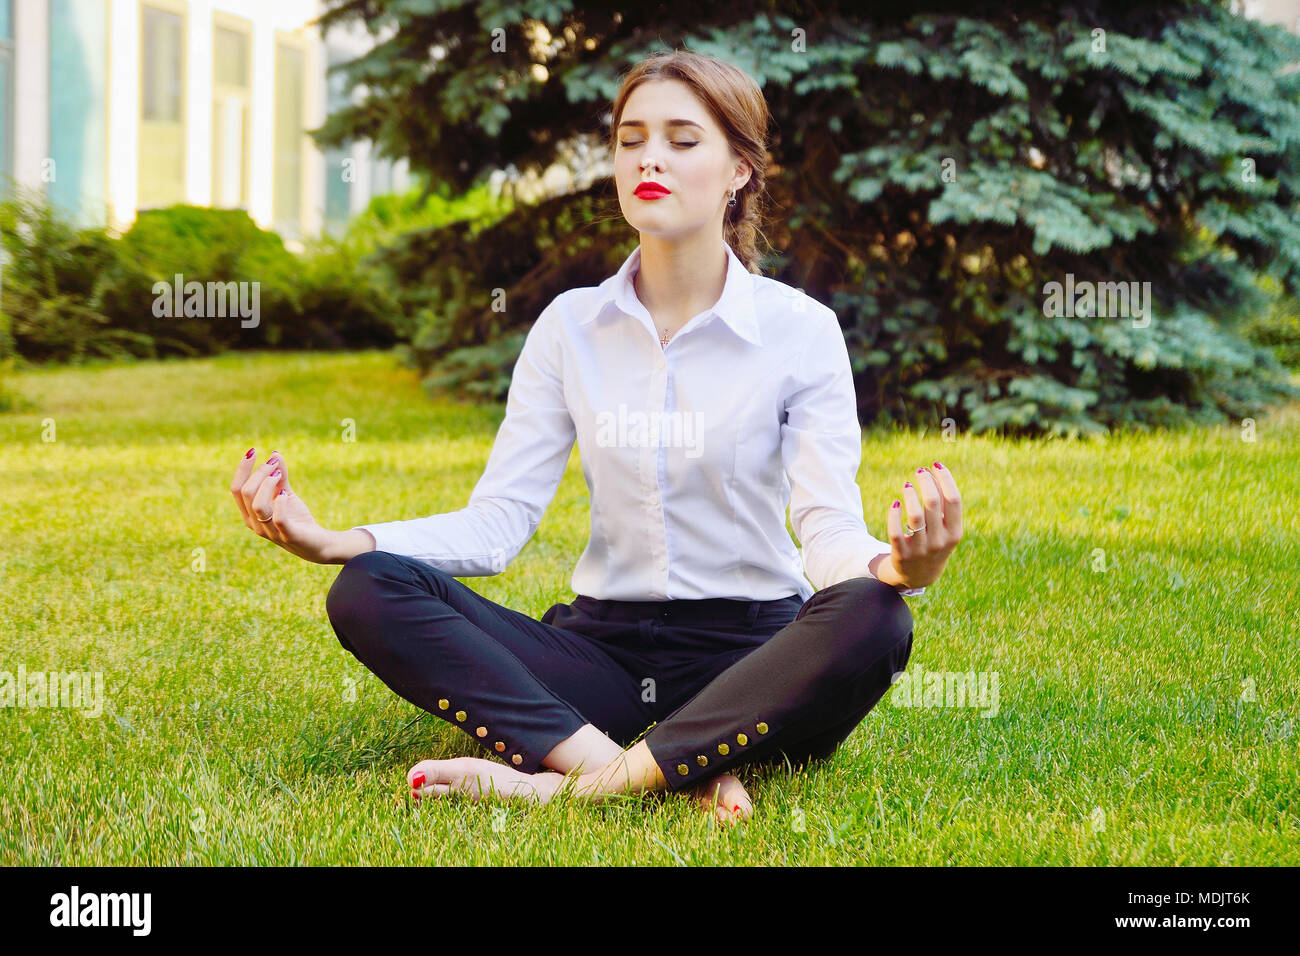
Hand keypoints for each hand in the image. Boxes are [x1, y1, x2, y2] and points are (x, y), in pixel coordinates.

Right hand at [230, 447, 338, 563]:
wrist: (318, 542)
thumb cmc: (297, 518)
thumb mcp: (286, 494)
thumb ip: (280, 476)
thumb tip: (275, 453)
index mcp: (249, 513)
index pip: (236, 489)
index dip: (243, 468)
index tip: (254, 451)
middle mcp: (255, 524)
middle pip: (246, 493)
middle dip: (259, 472)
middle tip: (275, 462)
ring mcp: (270, 532)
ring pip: (258, 505)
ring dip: (268, 484)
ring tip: (279, 474)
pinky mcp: (289, 536)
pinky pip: (278, 519)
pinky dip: (281, 503)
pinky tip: (286, 493)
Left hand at [879, 461, 963, 589]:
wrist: (920, 575)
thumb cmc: (934, 541)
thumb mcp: (945, 527)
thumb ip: (942, 504)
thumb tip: (933, 472)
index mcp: (955, 532)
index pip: (953, 500)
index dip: (945, 479)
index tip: (935, 465)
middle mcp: (940, 541)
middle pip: (933, 503)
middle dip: (926, 482)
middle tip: (919, 472)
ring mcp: (921, 549)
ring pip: (915, 516)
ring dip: (909, 495)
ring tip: (907, 485)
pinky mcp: (902, 555)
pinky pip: (896, 531)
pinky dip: (894, 515)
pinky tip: (895, 504)